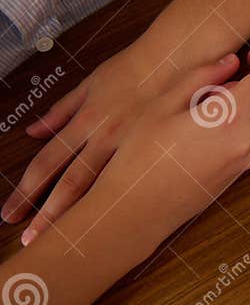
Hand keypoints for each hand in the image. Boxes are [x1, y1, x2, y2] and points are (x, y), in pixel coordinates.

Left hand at [1, 46, 181, 242]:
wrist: (179, 60)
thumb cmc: (136, 70)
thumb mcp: (91, 84)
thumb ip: (61, 110)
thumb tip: (33, 131)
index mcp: (85, 121)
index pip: (48, 162)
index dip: (28, 190)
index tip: (12, 214)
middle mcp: (104, 138)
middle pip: (70, 183)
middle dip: (48, 213)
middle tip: (31, 240)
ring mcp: (133, 148)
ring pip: (102, 188)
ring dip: (82, 215)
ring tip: (69, 243)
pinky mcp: (160, 152)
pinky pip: (138, 181)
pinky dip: (124, 203)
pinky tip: (119, 224)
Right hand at [90, 50, 249, 238]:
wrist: (137, 210)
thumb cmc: (140, 158)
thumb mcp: (162, 105)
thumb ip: (200, 77)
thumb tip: (229, 62)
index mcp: (228, 118)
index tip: (248, 57)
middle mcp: (244, 141)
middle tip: (223, 80)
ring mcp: (244, 161)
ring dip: (247, 107)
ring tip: (204, 107)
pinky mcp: (238, 174)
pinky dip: (240, 127)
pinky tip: (205, 129)